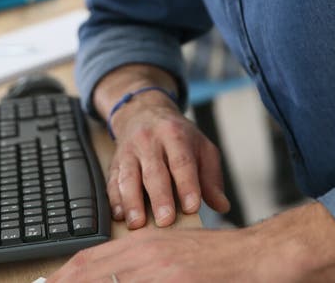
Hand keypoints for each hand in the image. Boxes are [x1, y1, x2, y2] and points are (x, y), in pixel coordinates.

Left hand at [46, 226, 265, 282]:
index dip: (63, 275)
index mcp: (141, 245)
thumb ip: (141, 265)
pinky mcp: (175, 282)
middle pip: (89, 273)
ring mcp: (159, 273)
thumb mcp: (171, 254)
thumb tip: (110, 275)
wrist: (256, 257)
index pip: (89, 261)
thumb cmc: (217, 260)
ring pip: (108, 282)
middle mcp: (144, 257)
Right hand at [106, 93, 228, 228]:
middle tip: (166, 221)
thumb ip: (211, 177)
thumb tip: (221, 205)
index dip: (187, 185)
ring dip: (132, 201)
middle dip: (160, 197)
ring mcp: (129, 151)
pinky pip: (112, 181)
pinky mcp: (115, 162)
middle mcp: (149, 140)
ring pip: (128, 176)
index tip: (192, 207)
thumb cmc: (178, 136)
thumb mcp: (201, 147)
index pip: (182, 161)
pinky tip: (120, 215)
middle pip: (154, 171)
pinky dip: (115, 199)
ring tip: (138, 223)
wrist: (144, 111)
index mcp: (175, 135)